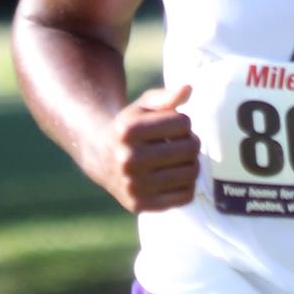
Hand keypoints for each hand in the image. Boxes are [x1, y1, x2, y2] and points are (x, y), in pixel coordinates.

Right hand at [101, 85, 199, 212]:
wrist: (101, 158)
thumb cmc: (130, 128)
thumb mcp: (143, 107)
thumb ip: (165, 96)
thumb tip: (188, 88)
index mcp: (128, 131)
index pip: (183, 123)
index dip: (183, 122)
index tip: (173, 126)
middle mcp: (128, 159)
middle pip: (190, 148)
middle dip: (191, 142)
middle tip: (182, 143)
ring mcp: (133, 185)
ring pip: (191, 173)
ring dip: (192, 163)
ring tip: (180, 159)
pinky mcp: (140, 205)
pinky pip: (185, 196)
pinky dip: (187, 185)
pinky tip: (175, 176)